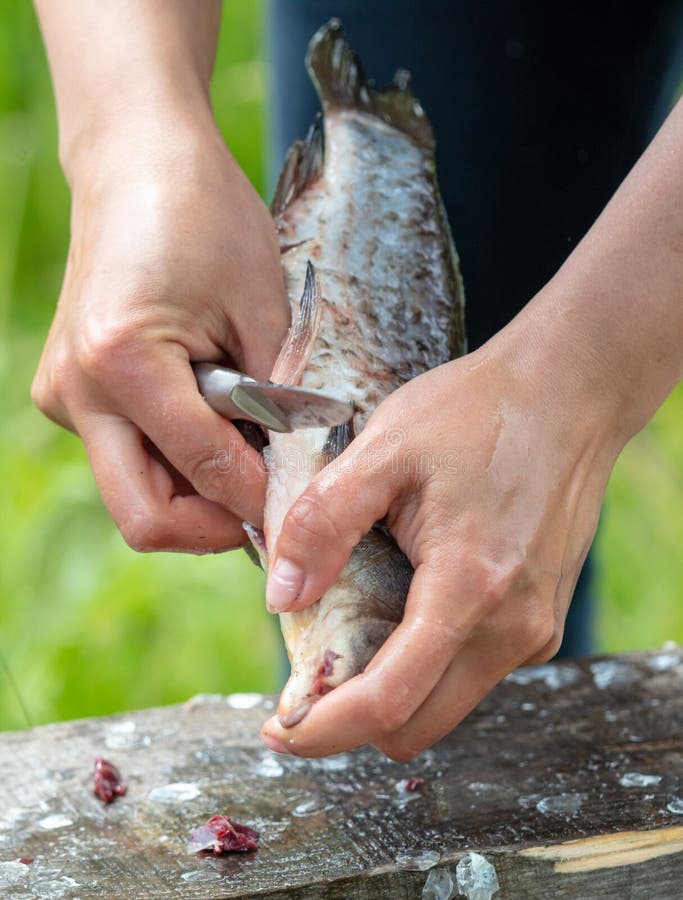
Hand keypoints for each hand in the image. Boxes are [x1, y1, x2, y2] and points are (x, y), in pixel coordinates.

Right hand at [32, 122, 288, 551]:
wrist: (137, 161)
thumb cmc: (206, 216)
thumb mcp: (263, 307)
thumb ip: (275, 401)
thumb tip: (288, 476)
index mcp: (121, 360)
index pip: (202, 470)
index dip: (260, 500)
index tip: (302, 506)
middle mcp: (76, 390)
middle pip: (144, 517)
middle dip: (214, 526)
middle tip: (268, 508)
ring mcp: (64, 396)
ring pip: (134, 494)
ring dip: (195, 496)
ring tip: (247, 455)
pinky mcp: (69, 394)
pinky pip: (127, 458)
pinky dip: (175, 463)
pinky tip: (214, 427)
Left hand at [260, 319, 622, 759]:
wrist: (568, 393)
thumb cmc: (475, 412)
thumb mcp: (384, 448)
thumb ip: (324, 522)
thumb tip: (282, 599)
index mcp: (469, 587)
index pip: (390, 703)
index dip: (325, 731)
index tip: (279, 731)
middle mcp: (513, 627)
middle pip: (418, 724)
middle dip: (351, 720)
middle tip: (304, 681)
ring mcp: (534, 628)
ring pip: (444, 702)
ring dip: (389, 688)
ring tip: (349, 630)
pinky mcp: (540, 619)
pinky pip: (470, 669)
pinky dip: (425, 661)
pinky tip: (401, 603)